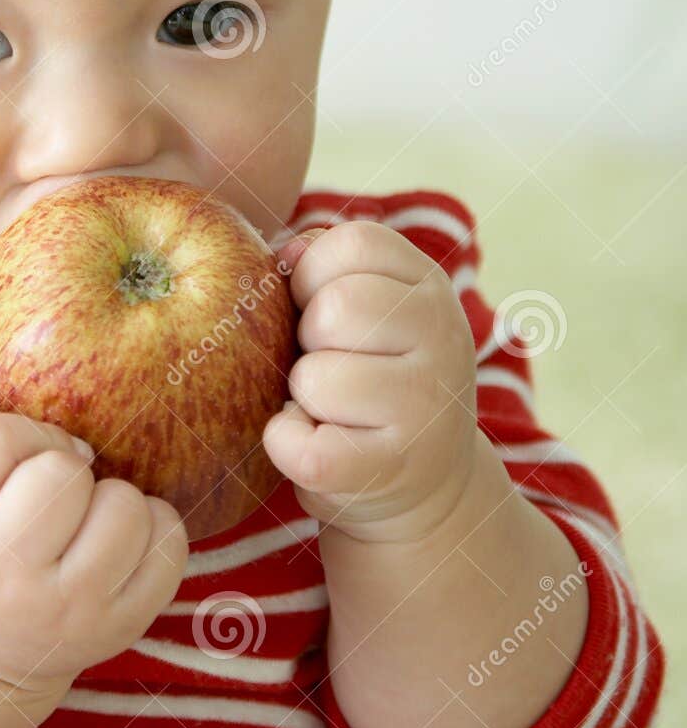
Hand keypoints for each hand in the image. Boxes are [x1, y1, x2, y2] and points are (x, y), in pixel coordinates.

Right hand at [0, 389, 188, 694]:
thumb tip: (4, 400)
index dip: (19, 432)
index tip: (21, 459)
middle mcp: (3, 575)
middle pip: (62, 470)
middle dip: (64, 464)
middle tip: (54, 492)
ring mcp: (66, 607)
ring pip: (124, 505)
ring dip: (114, 497)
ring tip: (88, 517)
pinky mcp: (118, 628)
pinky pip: (168, 547)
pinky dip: (158, 529)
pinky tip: (124, 541)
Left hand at [262, 221, 479, 541]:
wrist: (429, 483)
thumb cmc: (373, 378)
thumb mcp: (371, 309)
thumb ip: (326, 265)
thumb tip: (286, 251)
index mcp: (430, 288)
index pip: (356, 243)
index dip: (314, 273)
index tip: (319, 307)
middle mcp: (443, 340)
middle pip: (336, 308)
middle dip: (307, 336)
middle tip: (329, 363)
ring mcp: (425, 408)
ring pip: (315, 378)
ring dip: (301, 396)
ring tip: (329, 407)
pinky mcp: (391, 469)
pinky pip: (305, 447)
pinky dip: (285, 444)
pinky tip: (312, 442)